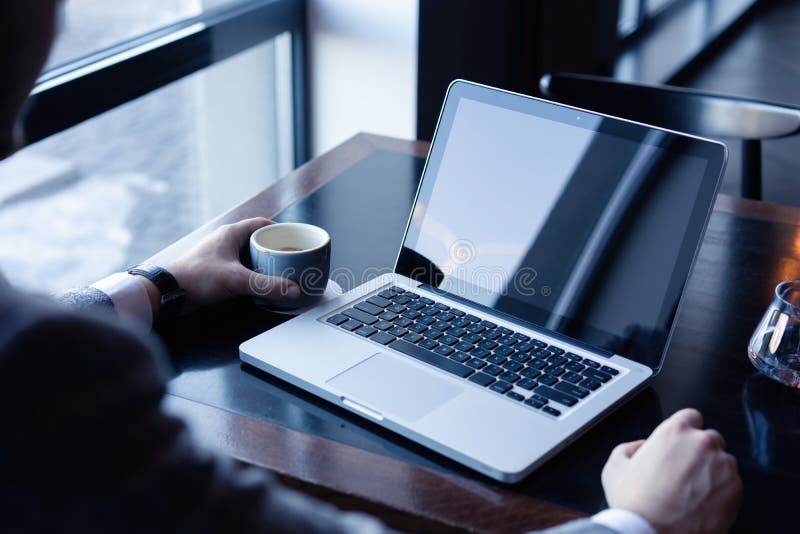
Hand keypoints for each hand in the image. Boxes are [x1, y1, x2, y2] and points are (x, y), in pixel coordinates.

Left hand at [151, 218, 299, 315]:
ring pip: (250, 256)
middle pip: (258, 241)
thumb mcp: (236, 280)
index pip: (261, 224)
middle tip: (292, 259)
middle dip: (276, 250)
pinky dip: (254, 275)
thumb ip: (267, 286)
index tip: (295, 238)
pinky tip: (262, 285)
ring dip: (265, 264)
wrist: (168, 292)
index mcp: (231, 234)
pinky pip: (242, 269)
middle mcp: (226, 242)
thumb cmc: (196, 277)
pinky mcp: (217, 272)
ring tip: (282, 273)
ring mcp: (221, 257)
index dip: (280, 230)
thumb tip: (293, 290)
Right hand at [601, 408, 741, 533]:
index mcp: (674, 431)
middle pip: (710, 438)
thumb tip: (642, 447)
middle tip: (686, 472)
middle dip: (701, 451)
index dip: (684, 431)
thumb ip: (630, 448)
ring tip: (694, 492)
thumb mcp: (615, 467)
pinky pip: (733, 484)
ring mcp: (723, 466)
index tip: (681, 444)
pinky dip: (722, 492)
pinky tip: (703, 504)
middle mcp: (703, 443)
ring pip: (724, 462)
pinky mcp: (736, 490)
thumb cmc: (635, 503)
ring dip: (713, 471)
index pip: (691, 416)